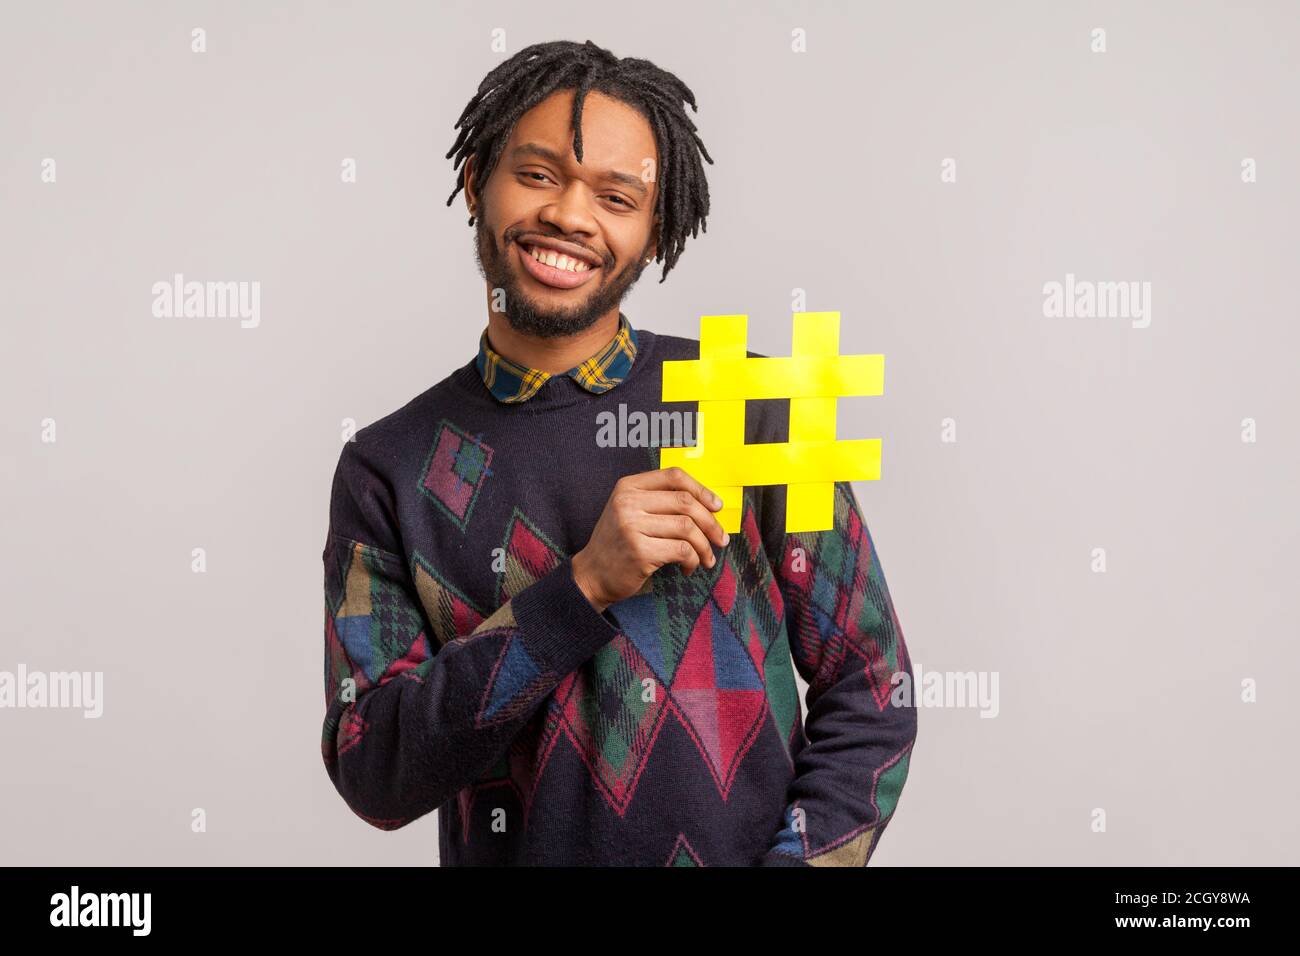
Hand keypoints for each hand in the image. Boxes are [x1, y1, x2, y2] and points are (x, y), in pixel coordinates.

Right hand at [570, 467, 729, 612]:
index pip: (674, 476)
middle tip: (720, 539)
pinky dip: (693, 560)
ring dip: (704, 546)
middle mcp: (628, 502)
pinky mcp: (640, 552)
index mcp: (628, 487)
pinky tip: (689, 567)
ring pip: (687, 528)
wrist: (592, 574)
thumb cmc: (620, 543)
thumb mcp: (631, 512)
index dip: (701, 490)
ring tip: (706, 558)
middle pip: (685, 502)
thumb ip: (660, 501)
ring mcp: (632, 526)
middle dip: (711, 522)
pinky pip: (682, 550)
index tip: (717, 506)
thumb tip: (710, 505)